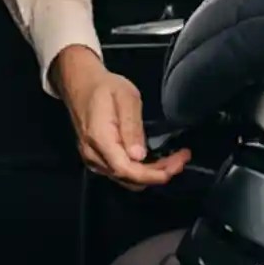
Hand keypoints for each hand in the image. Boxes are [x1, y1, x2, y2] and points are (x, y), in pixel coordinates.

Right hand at [51, 45, 191, 189]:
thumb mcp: (126, 97)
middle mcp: (94, 156)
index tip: (177, 165)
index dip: (153, 175)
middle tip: (182, 157)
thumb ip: (132, 126)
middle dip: (158, 174)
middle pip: (129, 178)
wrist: (81, 84)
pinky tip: (156, 159)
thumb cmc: (106, 87)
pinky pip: (121, 173)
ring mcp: (93, 160)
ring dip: (152, 174)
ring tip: (174, 158)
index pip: (127, 169)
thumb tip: (139, 156)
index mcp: (100, 140)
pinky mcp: (97, 160)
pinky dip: (141, 171)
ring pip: (126, 179)